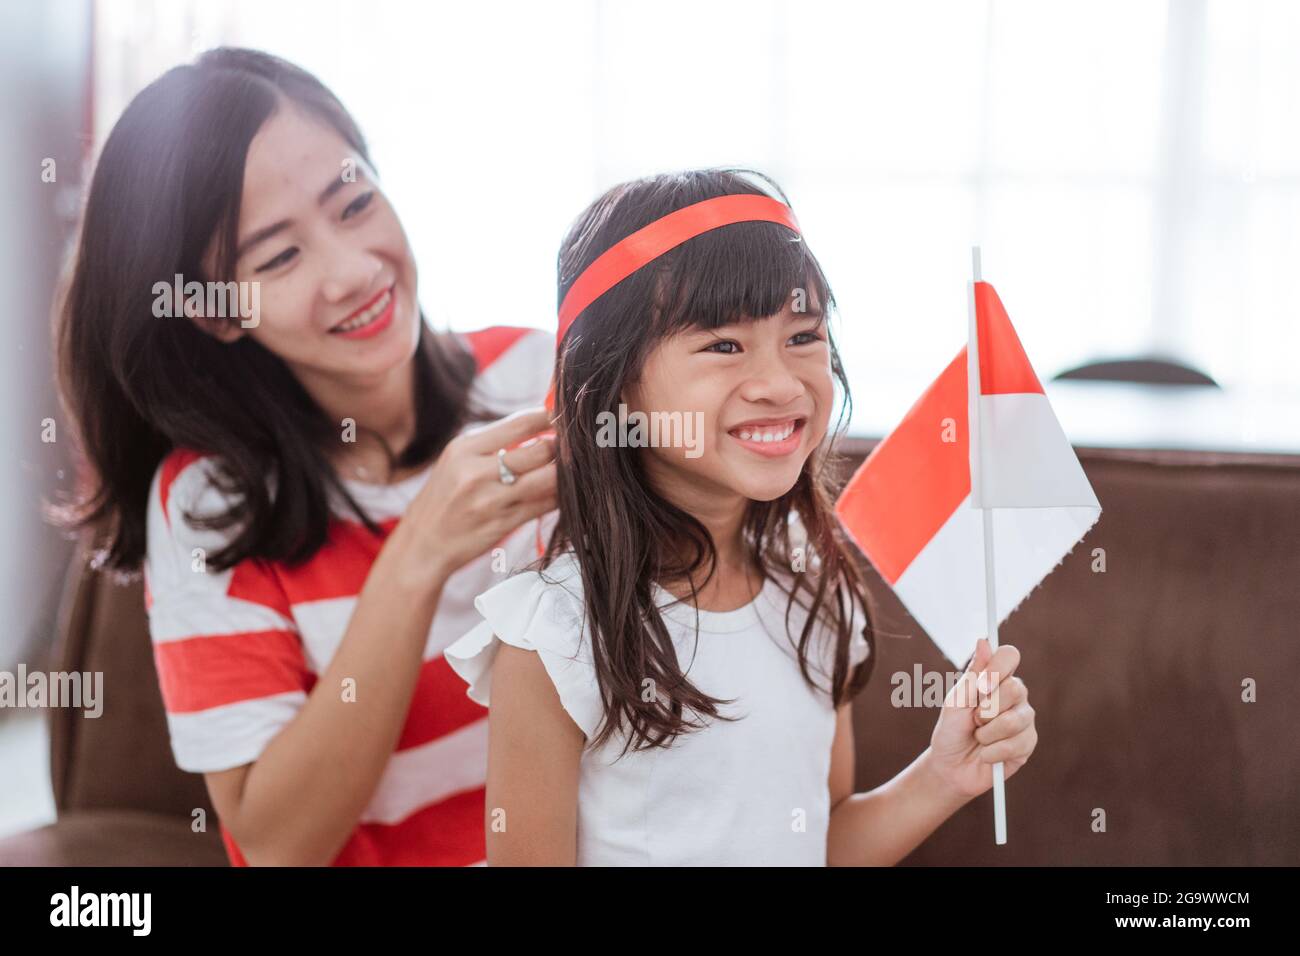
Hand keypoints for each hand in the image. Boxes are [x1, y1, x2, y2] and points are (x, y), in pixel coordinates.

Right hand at [387, 406, 556, 590]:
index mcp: (465, 448)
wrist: (423, 544)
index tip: (563, 418)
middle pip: (540, 450)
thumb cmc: (444, 497)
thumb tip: (541, 425)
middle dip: (562, 447)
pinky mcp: (504, 524)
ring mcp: (491, 500)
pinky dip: (559, 496)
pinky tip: (563, 491)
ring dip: (565, 472)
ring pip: (548, 478)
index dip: (550, 418)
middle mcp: (477, 472)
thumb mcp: (457, 460)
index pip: (521, 423)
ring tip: (569, 468)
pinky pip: (544, 505)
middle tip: (572, 447)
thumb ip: (495, 442)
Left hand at [924, 638, 1037, 800]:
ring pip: (1013, 720)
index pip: (1010, 655)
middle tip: (973, 720)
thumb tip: (983, 641)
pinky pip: (1015, 744)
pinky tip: (986, 755)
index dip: (998, 668)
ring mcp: (1024, 719)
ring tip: (978, 738)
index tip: (980, 686)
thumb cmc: (951, 730)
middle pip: (1015, 688)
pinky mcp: (1028, 744)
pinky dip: (992, 752)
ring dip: (986, 734)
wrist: (951, 767)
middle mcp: (1015, 695)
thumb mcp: (955, 701)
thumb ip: (972, 674)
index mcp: (996, 679)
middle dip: (985, 709)